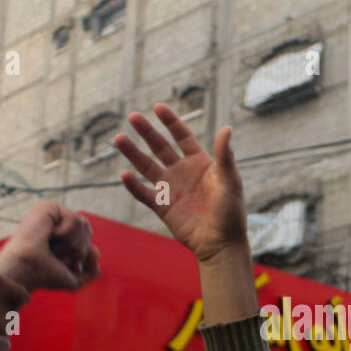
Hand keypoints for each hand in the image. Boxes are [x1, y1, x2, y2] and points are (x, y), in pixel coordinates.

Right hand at [0, 201, 100, 292]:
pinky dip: (66, 233)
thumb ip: (91, 271)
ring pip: (83, 224)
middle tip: (56, 256)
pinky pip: (75, 219)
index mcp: (61, 239)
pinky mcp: (48, 207)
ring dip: (71, 244)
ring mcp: (52, 215)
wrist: (26, 270)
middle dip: (77, 250)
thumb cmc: (44, 276)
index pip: (88, 241)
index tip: (64, 265)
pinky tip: (49, 235)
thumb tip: (95, 251)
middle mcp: (56, 225)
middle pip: (88, 231)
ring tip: (52, 247)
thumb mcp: (74, 280)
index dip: (81, 255)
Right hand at [114, 103, 247, 262]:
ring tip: (119, 138)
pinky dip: (133, 185)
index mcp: (200, 162)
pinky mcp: (161, 207)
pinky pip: (143, 194)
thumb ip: (224, 156)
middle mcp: (182, 171)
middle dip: (147, 132)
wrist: (221, 243)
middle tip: (133, 116)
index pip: (182, 136)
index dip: (171, 121)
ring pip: (146, 166)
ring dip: (133, 153)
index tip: (158, 107)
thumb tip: (226, 129)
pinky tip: (124, 174)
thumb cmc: (231, 213)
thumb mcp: (230, 182)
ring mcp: (170, 188)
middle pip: (160, 147)